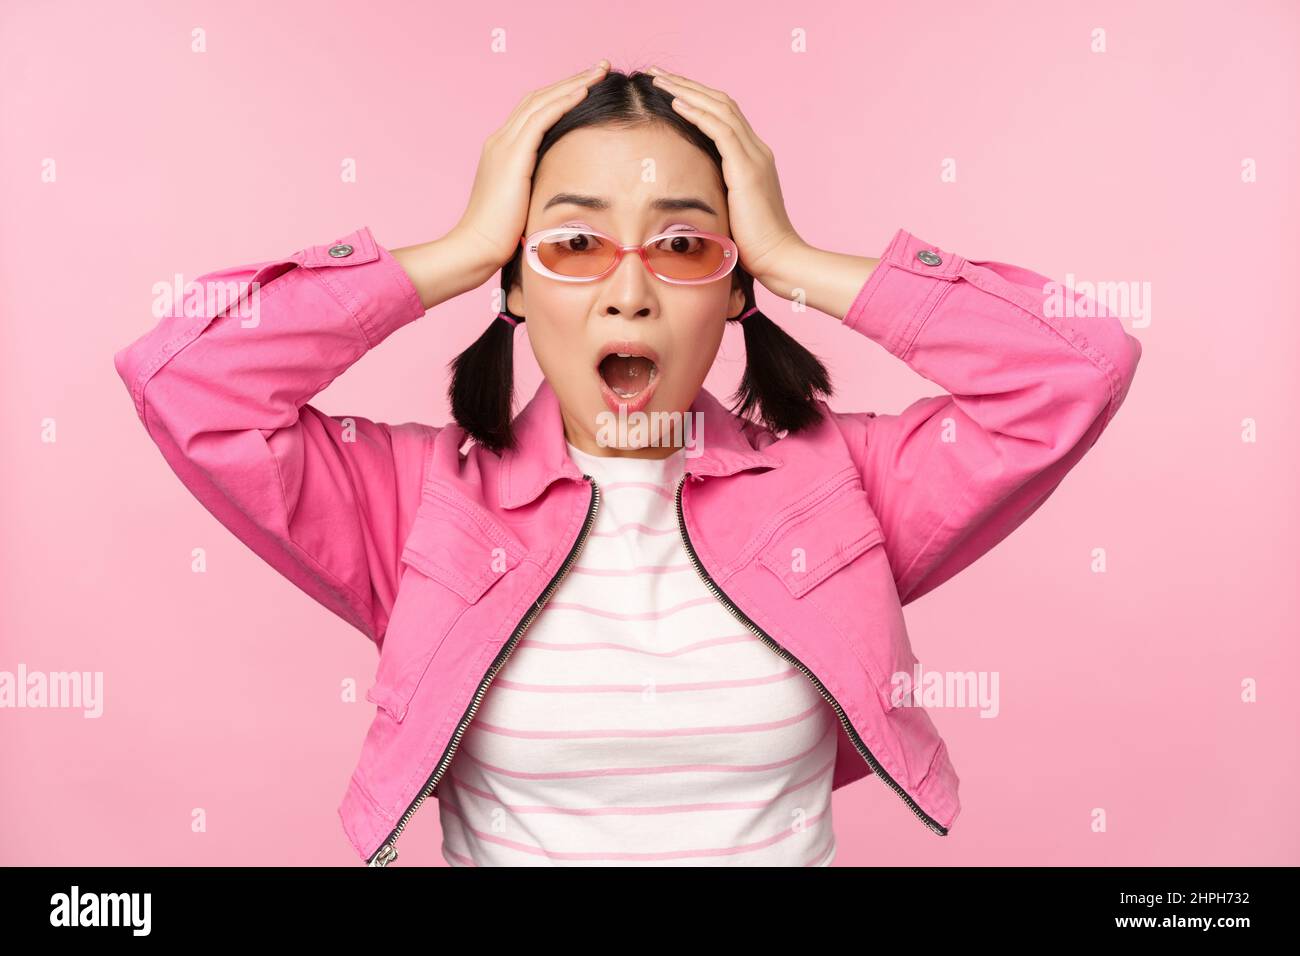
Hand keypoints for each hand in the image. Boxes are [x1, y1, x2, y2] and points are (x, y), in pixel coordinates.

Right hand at [450, 59, 610, 272]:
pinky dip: (563, 101)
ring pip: (542, 100)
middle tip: (600, 67)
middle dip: (571, 80)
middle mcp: (501, 141)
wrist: (476, 247)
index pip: (534, 112)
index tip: (588, 86)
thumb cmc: (501, 238)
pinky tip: (584, 92)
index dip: (561, 96)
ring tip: (600, 70)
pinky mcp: (513, 156)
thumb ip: (538, 191)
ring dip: (574, 82)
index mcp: (503, 152)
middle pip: (539, 98)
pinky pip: (541, 118)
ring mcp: (504, 145)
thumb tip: (563, 195)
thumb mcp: (524, 206)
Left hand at [647, 66, 805, 287]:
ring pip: (719, 109)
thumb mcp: (730, 212)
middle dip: (687, 85)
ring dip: (686, 91)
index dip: (696, 98)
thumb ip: (716, 194)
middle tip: (657, 74)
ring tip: (659, 80)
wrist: (779, 259)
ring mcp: (754, 157)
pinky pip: (720, 130)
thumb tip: (688, 196)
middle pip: (720, 103)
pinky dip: (697, 113)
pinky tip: (676, 102)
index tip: (668, 89)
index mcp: (752, 158)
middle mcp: (756, 150)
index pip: (723, 115)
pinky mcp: (746, 169)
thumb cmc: (753, 246)